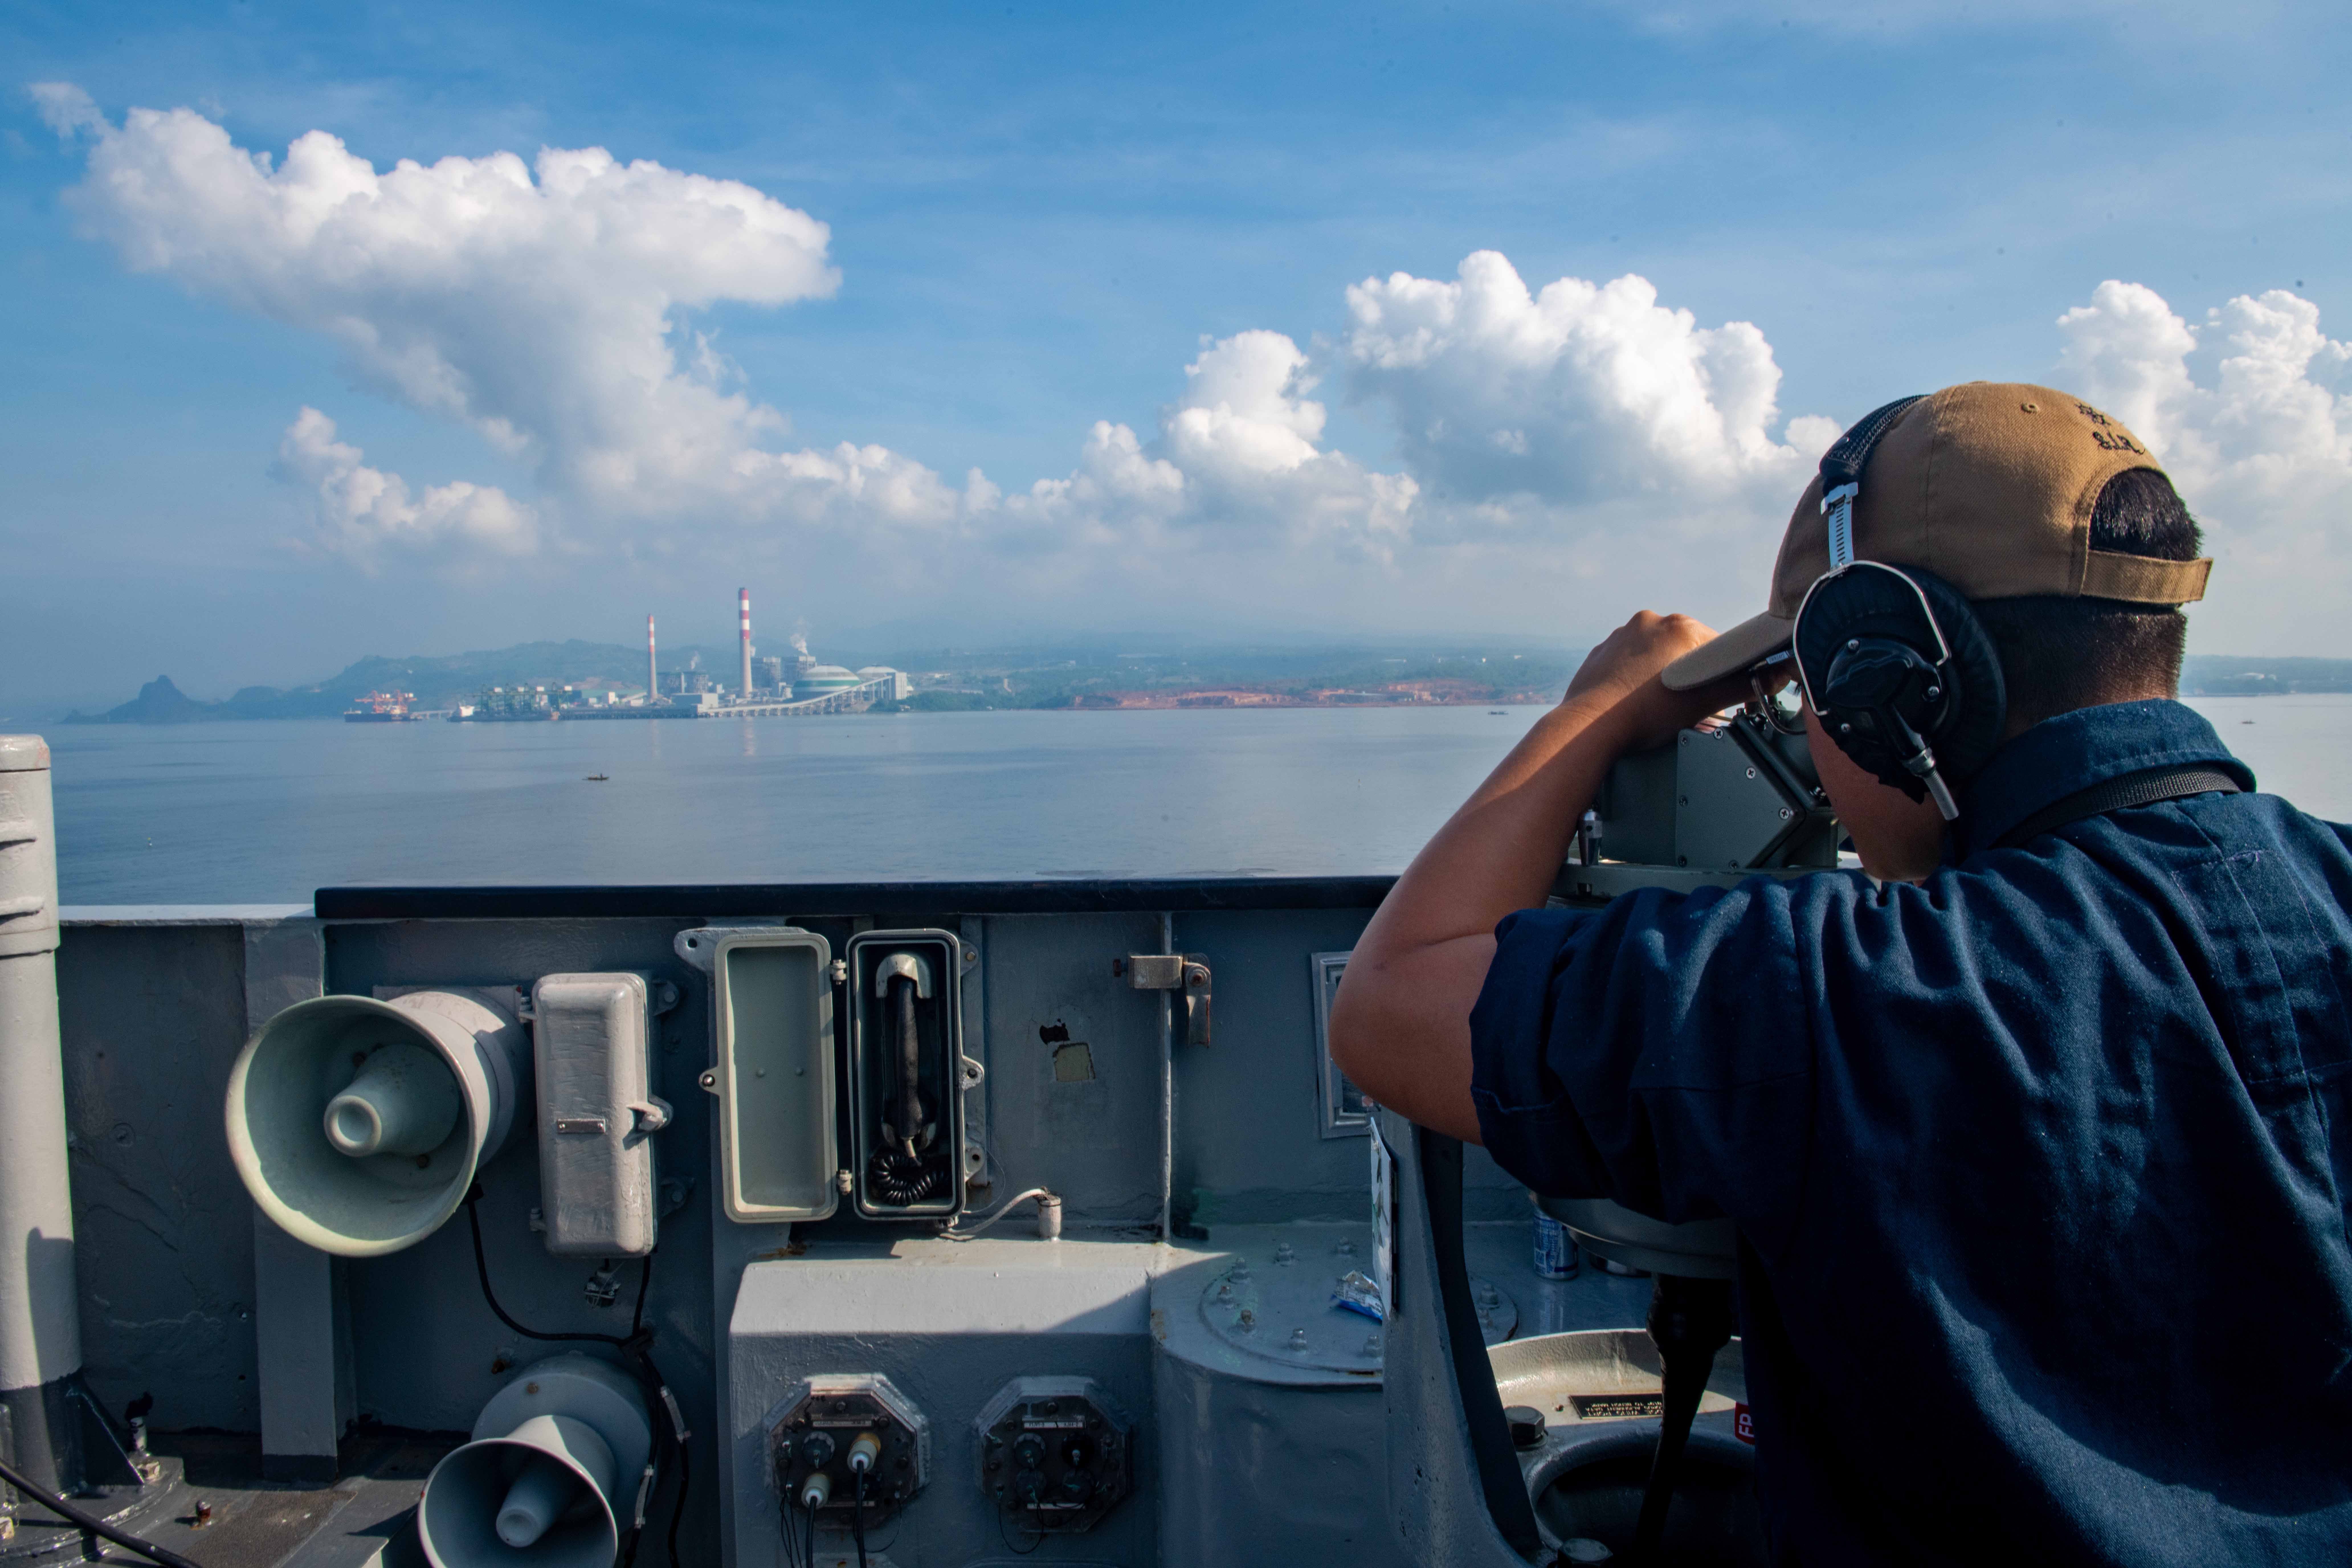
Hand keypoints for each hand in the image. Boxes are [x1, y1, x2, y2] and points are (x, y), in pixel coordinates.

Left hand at [1563, 611, 1749, 752]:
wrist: (1590, 727)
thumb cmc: (1647, 714)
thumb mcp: (1705, 702)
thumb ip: (1743, 685)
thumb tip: (1775, 675)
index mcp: (1680, 626)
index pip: (1717, 646)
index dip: (1722, 673)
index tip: (1716, 692)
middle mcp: (1650, 621)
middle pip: (1685, 649)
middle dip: (1690, 674)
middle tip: (1686, 704)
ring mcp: (1621, 635)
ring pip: (1656, 655)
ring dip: (1662, 675)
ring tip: (1659, 705)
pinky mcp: (1601, 652)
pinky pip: (1628, 663)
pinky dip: (1636, 678)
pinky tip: (1636, 700)